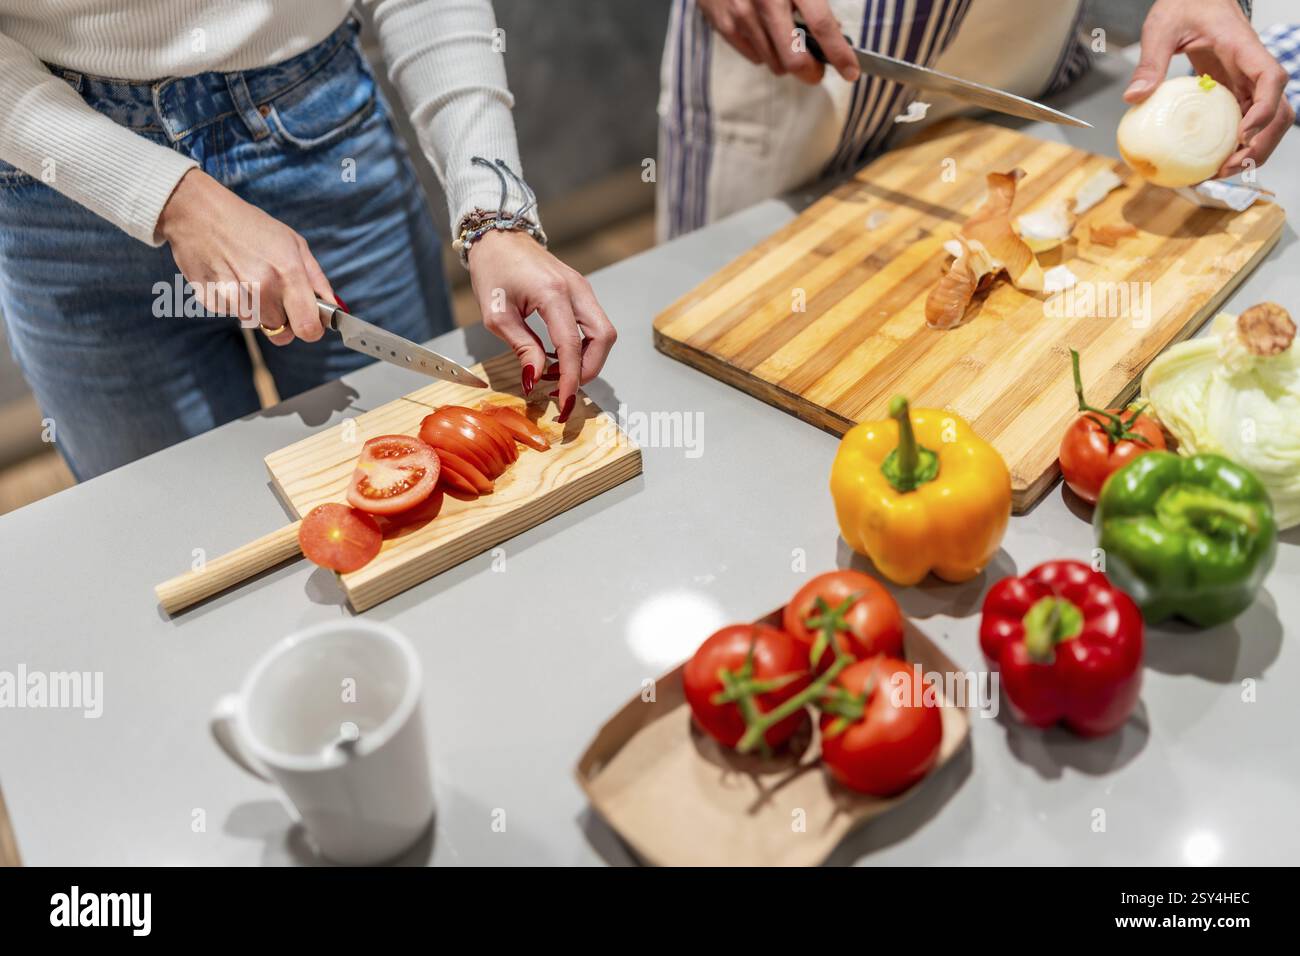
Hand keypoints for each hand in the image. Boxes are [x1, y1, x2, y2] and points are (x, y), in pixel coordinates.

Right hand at [156, 169, 334, 344]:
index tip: (309, 324)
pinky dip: (232, 303)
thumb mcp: (293, 243)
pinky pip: (231, 315)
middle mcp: (262, 285)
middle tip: (274, 294)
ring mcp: (234, 294)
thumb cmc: (250, 225)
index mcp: (288, 271)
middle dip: (282, 319)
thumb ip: (316, 278)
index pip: (307, 328)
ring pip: (256, 325)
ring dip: (256, 310)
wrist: (199, 211)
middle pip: (281, 332)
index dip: (311, 330)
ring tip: (248, 280)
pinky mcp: (210, 298)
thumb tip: (333, 307)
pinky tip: (228, 278)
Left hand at [467, 230, 615, 422]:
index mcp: (553, 293)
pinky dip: (584, 346)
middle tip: (563, 389)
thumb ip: (521, 347)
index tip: (564, 404)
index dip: (571, 380)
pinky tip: (561, 356)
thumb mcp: (497, 315)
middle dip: (588, 371)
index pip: (571, 345)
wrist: (498, 238)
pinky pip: (595, 325)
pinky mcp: (582, 291)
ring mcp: (583, 288)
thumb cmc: (493, 271)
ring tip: (557, 373)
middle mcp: (577, 289)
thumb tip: (535, 380)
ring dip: (587, 359)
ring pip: (604, 333)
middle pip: (604, 338)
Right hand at [698, 0, 859, 83]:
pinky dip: (766, 52)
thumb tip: (835, 31)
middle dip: (811, 71)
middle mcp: (765, 0)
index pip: (822, 25)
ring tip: (789, 40)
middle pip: (794, 59)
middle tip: (818, 68)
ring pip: (774, 63)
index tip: (851, 71)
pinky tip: (767, 33)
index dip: (840, 54)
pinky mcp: (723, 24)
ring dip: (787, 60)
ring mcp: (741, 14)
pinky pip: (753, 56)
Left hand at [1126, 0, 1293, 176]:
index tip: (1243, 133)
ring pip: (1267, 121)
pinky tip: (1210, 162)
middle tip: (1225, 169)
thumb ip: (1150, 61)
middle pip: (1278, 111)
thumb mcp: (1162, 27)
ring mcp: (1246, 82)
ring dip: (1250, 151)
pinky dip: (1234, 145)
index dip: (1264, 108)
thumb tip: (1134, 96)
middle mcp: (1252, 68)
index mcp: (1243, 47)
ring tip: (1218, 173)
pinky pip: (1244, 121)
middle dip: (1260, 144)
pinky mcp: (1234, 92)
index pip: (1271, 77)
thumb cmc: (1184, 4)